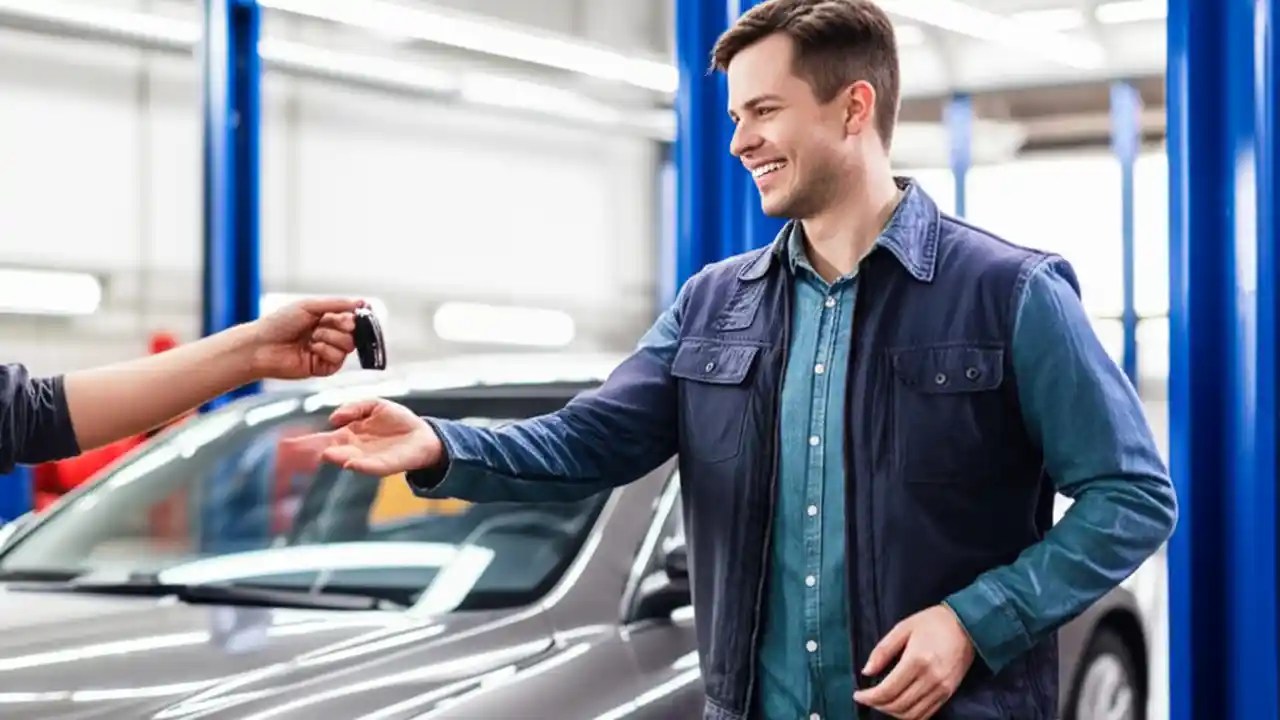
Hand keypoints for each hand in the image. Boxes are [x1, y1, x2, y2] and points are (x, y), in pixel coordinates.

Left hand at [247, 298, 364, 378]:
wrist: (261, 346)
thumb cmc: (279, 324)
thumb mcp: (309, 306)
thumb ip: (337, 304)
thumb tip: (362, 302)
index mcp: (326, 320)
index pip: (352, 319)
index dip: (351, 317)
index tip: (346, 315)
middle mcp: (329, 336)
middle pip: (353, 333)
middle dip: (338, 326)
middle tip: (321, 325)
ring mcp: (327, 352)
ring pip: (348, 346)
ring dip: (329, 338)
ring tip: (312, 338)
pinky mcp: (323, 368)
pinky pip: (338, 360)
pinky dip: (325, 351)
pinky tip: (311, 349)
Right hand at [280, 398, 443, 475]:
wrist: (423, 435)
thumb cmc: (398, 421)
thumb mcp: (374, 405)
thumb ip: (354, 407)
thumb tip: (333, 418)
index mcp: (348, 434)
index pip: (321, 439)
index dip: (304, 441)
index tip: (286, 443)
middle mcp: (354, 449)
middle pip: (328, 451)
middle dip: (312, 453)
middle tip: (293, 454)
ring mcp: (368, 458)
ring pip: (347, 459)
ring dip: (337, 458)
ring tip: (325, 454)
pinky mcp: (385, 465)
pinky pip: (371, 467)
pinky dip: (361, 466)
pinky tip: (351, 463)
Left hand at [853, 604, 975, 718]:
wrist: (968, 624)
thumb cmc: (933, 622)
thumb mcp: (902, 627)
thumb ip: (882, 651)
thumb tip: (867, 672)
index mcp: (916, 661)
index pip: (888, 690)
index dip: (869, 697)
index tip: (857, 695)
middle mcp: (930, 679)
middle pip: (898, 705)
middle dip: (878, 705)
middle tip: (867, 698)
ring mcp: (941, 689)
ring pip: (912, 714)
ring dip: (892, 713)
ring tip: (881, 703)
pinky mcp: (949, 693)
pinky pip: (927, 714)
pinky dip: (910, 715)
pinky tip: (899, 707)